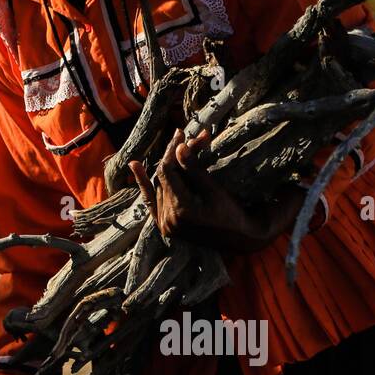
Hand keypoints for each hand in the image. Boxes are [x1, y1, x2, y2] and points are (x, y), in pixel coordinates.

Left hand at [130, 128, 300, 253]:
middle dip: (173, 156)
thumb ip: (195, 170)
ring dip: (167, 167)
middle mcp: (168, 219)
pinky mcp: (164, 226)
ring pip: (159, 185)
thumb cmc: (232, 214)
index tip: (182, 133)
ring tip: (178, 147)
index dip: (174, 150)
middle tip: (182, 135)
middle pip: (163, 177)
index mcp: (181, 210)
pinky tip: (134, 164)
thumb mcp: (215, 191)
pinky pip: (150, 201)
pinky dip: (143, 184)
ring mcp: (164, 224)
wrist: (240, 240)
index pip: (168, 171)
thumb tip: (180, 147)